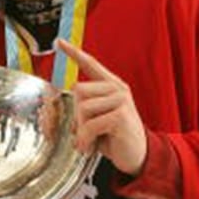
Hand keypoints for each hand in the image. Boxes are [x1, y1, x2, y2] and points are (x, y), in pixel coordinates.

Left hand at [56, 39, 147, 175]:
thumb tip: (61, 108)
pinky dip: (86, 139)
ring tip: (90, 140)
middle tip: (85, 131)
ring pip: (83, 108)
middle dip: (76, 115)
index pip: (91, 64)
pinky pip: (90, 124)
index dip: (74, 53)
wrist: (138, 156)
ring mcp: (121, 100)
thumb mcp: (97, 119)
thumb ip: (83, 108)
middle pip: (78, 90)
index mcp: (111, 86)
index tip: (59, 42)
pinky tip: (91, 146)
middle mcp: (117, 89)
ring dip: (81, 129)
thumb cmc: (115, 137)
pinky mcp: (121, 115)